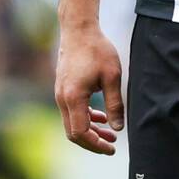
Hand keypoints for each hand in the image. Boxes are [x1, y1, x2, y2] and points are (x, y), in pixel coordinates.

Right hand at [55, 23, 124, 154]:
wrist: (79, 30)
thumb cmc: (97, 50)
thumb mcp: (112, 77)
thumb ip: (115, 104)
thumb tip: (118, 128)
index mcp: (73, 97)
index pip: (81, 132)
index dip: (96, 144)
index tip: (112, 148)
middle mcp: (62, 98)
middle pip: (73, 132)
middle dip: (93, 142)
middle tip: (112, 145)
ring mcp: (60, 94)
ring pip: (72, 122)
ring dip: (90, 130)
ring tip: (111, 134)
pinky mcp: (63, 89)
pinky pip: (72, 111)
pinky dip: (85, 118)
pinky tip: (101, 117)